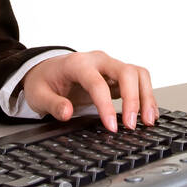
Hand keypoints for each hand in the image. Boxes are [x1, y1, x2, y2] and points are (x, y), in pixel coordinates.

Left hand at [21, 50, 156, 132]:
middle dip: (133, 99)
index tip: (111, 126)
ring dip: (146, 97)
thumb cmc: (43, 81)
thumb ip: (52, 104)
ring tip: (148, 121)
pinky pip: (138, 81)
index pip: (97, 82)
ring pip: (137, 74)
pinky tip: (148, 114)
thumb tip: (66, 112)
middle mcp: (98, 61)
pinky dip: (146, 96)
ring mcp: (110, 66)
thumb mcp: (38, 94)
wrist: (46, 70)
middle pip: (126, 72)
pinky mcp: (117, 75)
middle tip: (131, 125)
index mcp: (78, 63)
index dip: (106, 105)